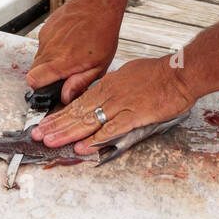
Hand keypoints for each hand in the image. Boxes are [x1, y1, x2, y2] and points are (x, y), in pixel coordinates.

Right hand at [26, 0, 124, 104]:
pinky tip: (68, 43)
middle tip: (64, 73)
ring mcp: (46, 37)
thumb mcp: (100, 65)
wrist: (98, 3)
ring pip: (39, 58)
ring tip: (70, 54)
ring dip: (50, 61)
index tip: (50, 88)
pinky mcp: (46, 28)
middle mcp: (50, 49)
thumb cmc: (103, 31)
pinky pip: (43, 44)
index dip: (39, 88)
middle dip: (45, 76)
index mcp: (62, 61)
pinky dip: (52, 48)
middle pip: (33, 71)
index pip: (33, 81)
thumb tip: (65, 97)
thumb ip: (80, 83)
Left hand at [31, 56, 195, 154]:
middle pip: (77, 112)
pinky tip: (83, 146)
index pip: (77, 102)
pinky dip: (96, 138)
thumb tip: (102, 94)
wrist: (180, 72)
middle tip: (38, 135)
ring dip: (67, 133)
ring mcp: (121, 105)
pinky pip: (111, 129)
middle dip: (56, 125)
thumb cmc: (158, 74)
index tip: (45, 124)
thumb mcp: (128, 74)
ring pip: (88, 120)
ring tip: (51, 142)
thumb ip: (113, 86)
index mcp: (108, 85)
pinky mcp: (134, 115)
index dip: (59, 115)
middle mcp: (109, 94)